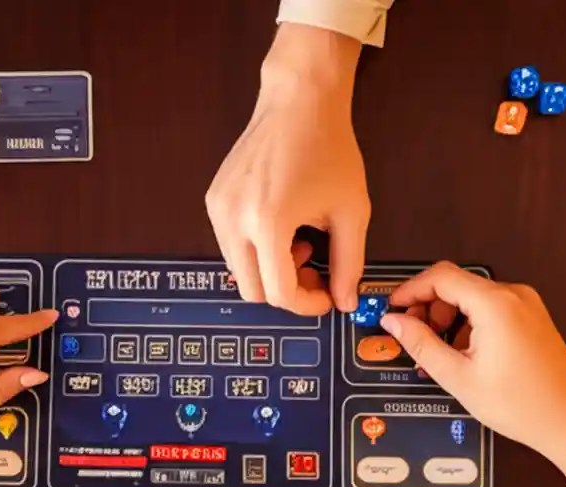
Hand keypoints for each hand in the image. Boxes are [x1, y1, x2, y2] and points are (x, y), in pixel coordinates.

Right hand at [205, 24, 369, 315]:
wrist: (299, 102)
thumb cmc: (329, 149)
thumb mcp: (351, 211)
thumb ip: (349, 264)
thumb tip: (344, 302)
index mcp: (269, 223)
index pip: (279, 292)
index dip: (306, 305)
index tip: (326, 298)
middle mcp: (234, 219)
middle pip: (252, 290)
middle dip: (286, 289)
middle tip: (313, 269)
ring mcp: (219, 209)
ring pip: (239, 271)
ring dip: (270, 269)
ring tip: (298, 240)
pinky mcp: (214, 199)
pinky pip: (230, 245)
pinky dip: (255, 249)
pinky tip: (281, 225)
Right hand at [378, 262, 565, 461]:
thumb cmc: (525, 405)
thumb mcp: (459, 377)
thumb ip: (421, 345)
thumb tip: (395, 323)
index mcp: (496, 305)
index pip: (440, 276)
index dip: (410, 289)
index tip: (393, 307)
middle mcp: (514, 296)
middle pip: (456, 284)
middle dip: (428, 306)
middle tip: (411, 335)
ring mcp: (527, 306)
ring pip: (472, 298)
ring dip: (447, 317)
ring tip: (437, 352)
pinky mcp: (532, 319)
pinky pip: (490, 310)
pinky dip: (468, 324)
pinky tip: (461, 354)